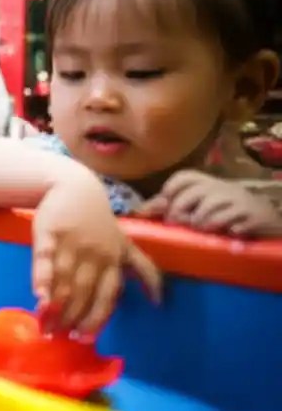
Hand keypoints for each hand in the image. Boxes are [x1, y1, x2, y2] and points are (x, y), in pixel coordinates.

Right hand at [31, 173, 162, 334]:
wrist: (75, 186)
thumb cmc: (100, 221)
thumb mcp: (127, 244)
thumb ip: (143, 271)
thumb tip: (160, 302)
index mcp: (114, 260)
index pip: (108, 296)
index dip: (96, 318)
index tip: (84, 339)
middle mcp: (95, 254)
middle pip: (83, 292)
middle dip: (71, 318)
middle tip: (58, 337)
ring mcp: (71, 243)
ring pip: (64, 280)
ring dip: (55, 306)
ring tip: (45, 326)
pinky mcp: (49, 233)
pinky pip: (45, 260)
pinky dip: (42, 279)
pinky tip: (39, 297)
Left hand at [138, 170, 281, 238]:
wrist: (270, 219)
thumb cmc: (229, 213)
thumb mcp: (204, 206)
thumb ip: (176, 205)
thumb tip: (142, 210)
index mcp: (208, 183)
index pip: (185, 176)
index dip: (170, 189)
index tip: (165, 206)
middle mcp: (223, 188)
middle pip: (194, 192)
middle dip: (181, 211)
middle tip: (180, 225)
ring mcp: (240, 200)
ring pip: (211, 208)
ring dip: (202, 223)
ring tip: (204, 231)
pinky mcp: (255, 215)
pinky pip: (234, 222)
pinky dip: (229, 230)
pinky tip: (231, 233)